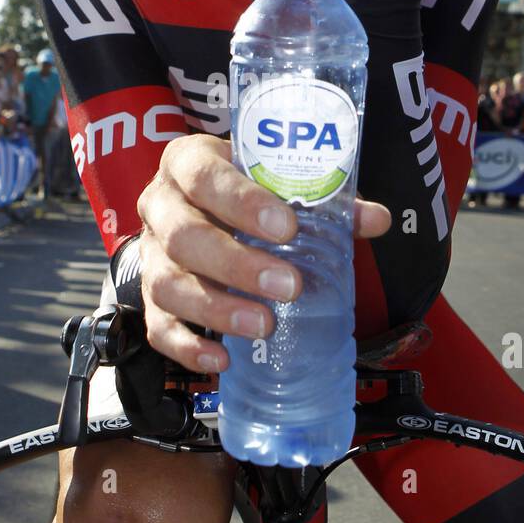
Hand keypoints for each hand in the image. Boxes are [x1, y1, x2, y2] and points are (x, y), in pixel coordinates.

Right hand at [136, 133, 390, 375]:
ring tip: (263, 326)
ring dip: (216, 309)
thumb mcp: (274, 182)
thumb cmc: (242, 191)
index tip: (287, 227)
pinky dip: (187, 347)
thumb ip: (324, 199)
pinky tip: (221, 360)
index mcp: (188, 162)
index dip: (242, 202)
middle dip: (237, 264)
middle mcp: (160, 206)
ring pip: (167, 284)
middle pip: (184, 236)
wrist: (194, 209)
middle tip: (288, 286)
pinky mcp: (147, 297)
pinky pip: (158, 326)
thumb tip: (376, 219)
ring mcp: (150, 254)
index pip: (204, 176)